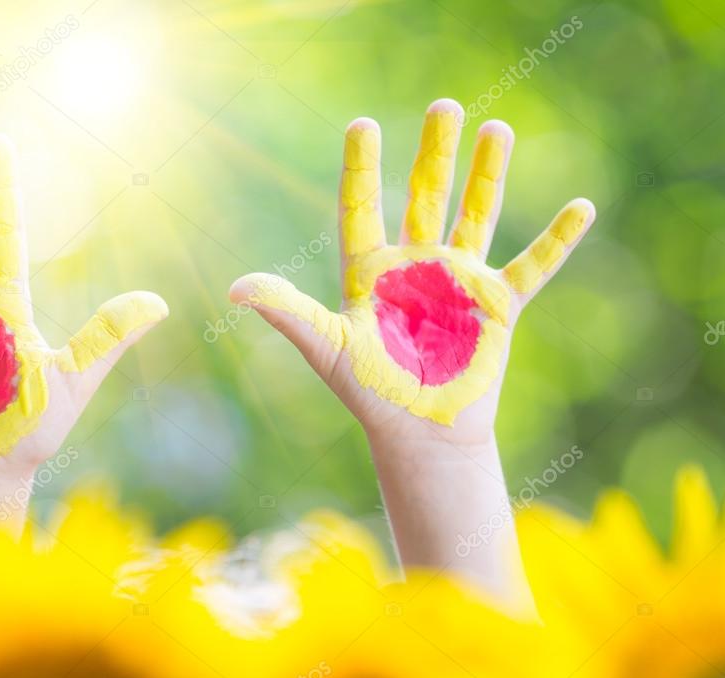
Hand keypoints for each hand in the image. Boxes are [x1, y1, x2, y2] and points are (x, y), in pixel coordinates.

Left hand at [229, 99, 593, 608]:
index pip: (363, 207)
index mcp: (371, 271)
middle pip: (425, 195)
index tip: (362, 123)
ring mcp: (458, 281)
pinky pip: (533, 266)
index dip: (361, 168)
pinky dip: (558, 240)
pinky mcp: (497, 305)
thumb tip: (235, 289)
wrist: (420, 434)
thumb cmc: (370, 393)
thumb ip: (287, 311)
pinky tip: (583, 207)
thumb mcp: (327, 346)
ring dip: (488, 174)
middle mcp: (416, 266)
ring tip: (497, 129)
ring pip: (476, 214)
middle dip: (435, 152)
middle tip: (443, 105)